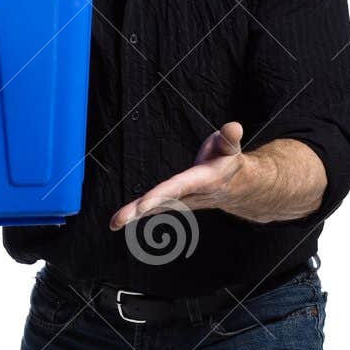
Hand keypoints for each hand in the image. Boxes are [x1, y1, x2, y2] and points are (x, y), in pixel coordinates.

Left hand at [110, 122, 249, 228]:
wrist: (236, 187)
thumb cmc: (228, 161)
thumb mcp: (231, 146)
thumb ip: (229, 138)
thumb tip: (233, 127)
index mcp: (203, 181)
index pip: (179, 186)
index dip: (161, 195)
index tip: (144, 204)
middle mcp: (190, 195)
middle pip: (162, 201)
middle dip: (142, 209)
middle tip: (120, 219)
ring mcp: (181, 200)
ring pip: (155, 207)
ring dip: (134, 215)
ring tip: (114, 222)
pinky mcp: (173, 201)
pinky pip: (153, 208)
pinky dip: (136, 214)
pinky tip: (118, 222)